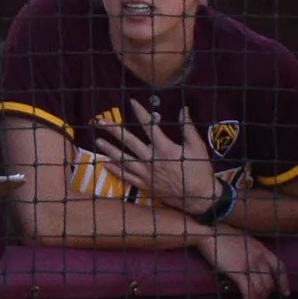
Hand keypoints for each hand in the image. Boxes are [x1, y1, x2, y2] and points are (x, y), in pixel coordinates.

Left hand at [88, 100, 222, 218]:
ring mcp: (146, 173)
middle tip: (101, 122)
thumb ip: (188, 127)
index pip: (149, 126)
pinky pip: (126, 177)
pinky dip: (115, 171)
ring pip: (123, 160)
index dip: (140, 113)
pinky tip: (106, 164)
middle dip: (114, 130)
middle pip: (129, 142)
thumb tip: (184, 109)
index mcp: (164, 148)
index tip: (132, 102)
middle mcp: (151, 159)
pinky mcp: (145, 185)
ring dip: (110, 150)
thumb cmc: (199, 170)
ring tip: (98, 141)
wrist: (199, 197)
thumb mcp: (197, 146)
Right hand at [196, 227, 286, 298]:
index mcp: (263, 250)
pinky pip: (248, 291)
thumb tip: (254, 262)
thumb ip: (252, 251)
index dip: (284, 282)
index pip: (280, 268)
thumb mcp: (245, 241)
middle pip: (270, 282)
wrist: (210, 234)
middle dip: (266, 293)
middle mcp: (260, 258)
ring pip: (260, 288)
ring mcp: (250, 266)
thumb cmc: (223, 235)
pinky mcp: (238, 273)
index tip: (286, 292)